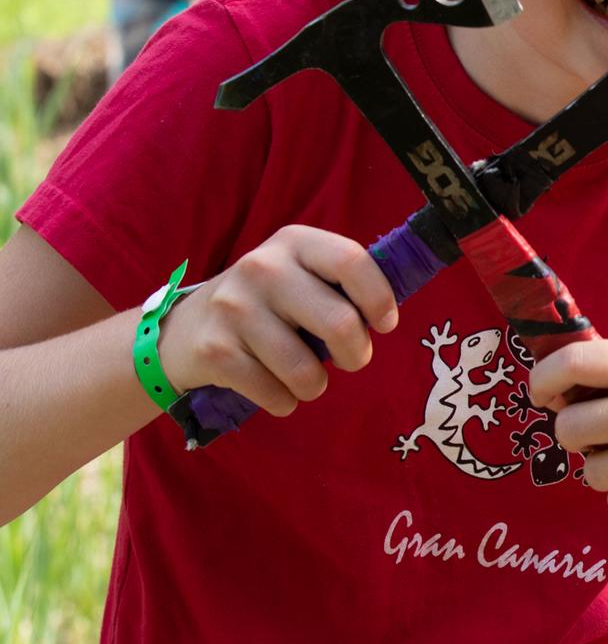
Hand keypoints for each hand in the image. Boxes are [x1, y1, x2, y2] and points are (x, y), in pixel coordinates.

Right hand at [156, 225, 397, 416]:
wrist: (184, 329)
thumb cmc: (268, 304)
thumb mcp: (301, 275)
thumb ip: (341, 285)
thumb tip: (387, 315)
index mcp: (295, 242)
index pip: (352, 261)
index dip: (379, 299)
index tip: (384, 325)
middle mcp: (262, 268)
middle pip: (340, 324)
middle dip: (356, 355)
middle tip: (350, 359)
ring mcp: (234, 308)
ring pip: (306, 371)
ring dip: (316, 386)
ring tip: (307, 378)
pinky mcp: (215, 351)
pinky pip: (275, 395)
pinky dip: (284, 401)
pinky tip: (275, 389)